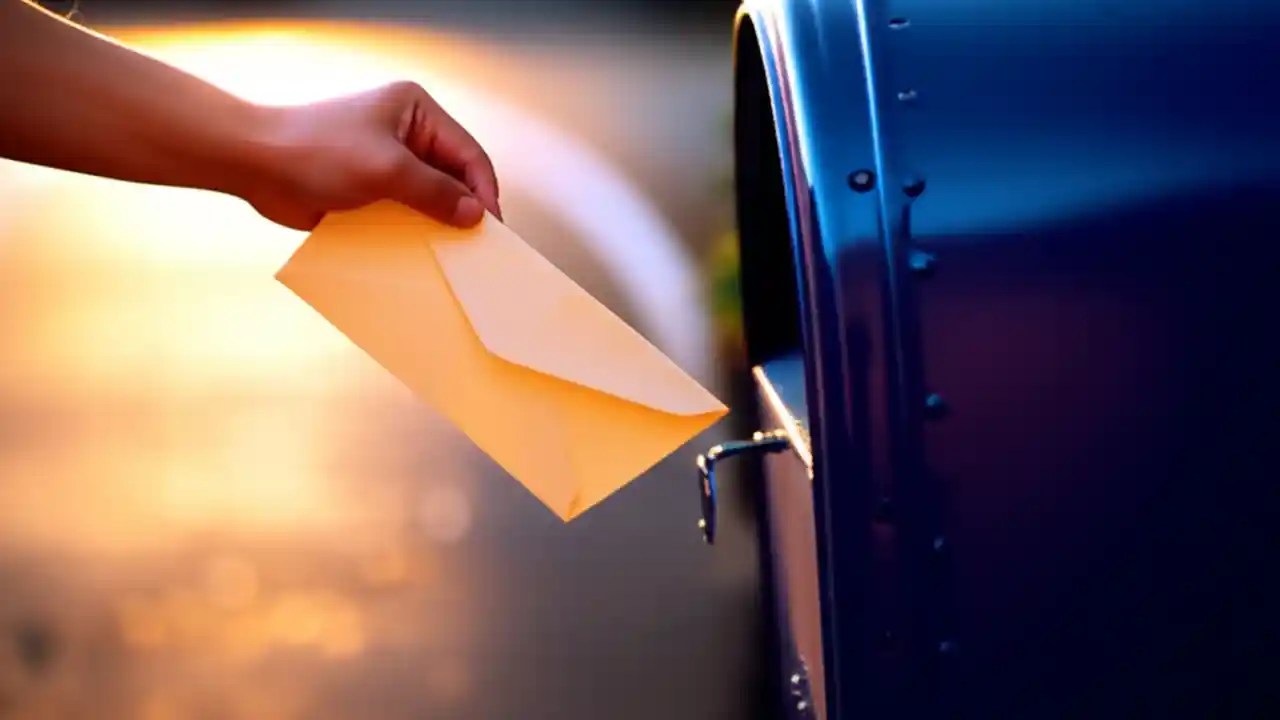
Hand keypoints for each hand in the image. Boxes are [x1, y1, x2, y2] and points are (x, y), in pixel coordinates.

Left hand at [242, 81, 500, 230]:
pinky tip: (423, 255)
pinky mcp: (369, 190)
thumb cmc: (316, 151)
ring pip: (429, 198)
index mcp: (416, 112)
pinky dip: (414, 233)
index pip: (468, 153)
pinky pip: (403, 214)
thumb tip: (475, 213)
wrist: (255, 163)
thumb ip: (435, 192)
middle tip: (477, 246)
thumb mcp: (386, 169)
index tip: (492, 227)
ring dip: (438, 224)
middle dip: (463, 209)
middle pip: (452, 177)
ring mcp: (387, 163)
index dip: (483, 190)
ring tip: (454, 255)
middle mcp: (406, 134)